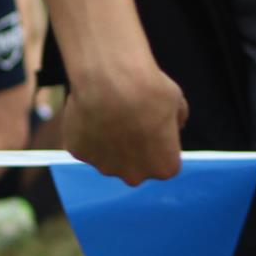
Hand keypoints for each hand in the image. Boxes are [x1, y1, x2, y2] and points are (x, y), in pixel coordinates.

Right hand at [61, 59, 187, 183]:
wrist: (109, 79)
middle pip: (134, 166)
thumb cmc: (148, 90)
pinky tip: (90, 111)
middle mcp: (134, 175)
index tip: (153, 124)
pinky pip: (84, 144)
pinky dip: (86, 132)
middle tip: (129, 120)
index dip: (158, 141)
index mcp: (163, 167)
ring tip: (107, 112)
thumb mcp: (176, 101)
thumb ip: (174, 120)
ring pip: (107, 156)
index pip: (164, 161)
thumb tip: (169, 123)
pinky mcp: (78, 153)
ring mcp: (104, 166)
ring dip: (108, 141)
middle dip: (132, 148)